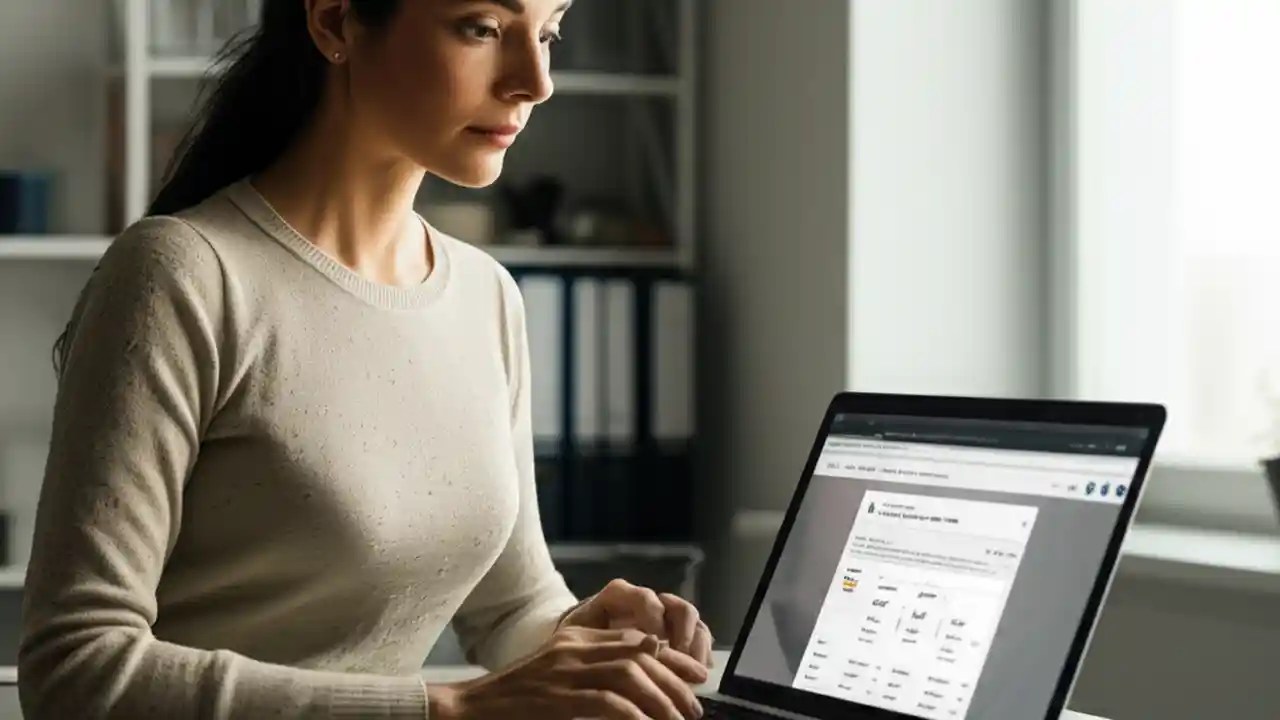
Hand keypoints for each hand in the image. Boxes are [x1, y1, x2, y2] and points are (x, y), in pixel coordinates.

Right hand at [429, 626, 706, 719]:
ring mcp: (563, 670)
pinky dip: (634, 716)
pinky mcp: (555, 697)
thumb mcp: (556, 677)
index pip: (636, 640)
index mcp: (575, 637)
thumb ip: (592, 672)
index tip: (694, 680)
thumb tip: (636, 689)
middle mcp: (573, 647)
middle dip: (674, 682)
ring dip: (661, 700)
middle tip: (694, 709)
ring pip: (629, 676)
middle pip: (639, 656)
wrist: (465, 709)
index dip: (671, 660)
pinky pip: (607, 702)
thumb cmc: (512, 701)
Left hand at [559, 579, 714, 667]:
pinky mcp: (673, 632)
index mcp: (620, 596)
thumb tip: (644, 650)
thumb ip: (602, 638)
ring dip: (697, 645)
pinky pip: (697, 636)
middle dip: (684, 632)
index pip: (645, 598)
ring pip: (692, 621)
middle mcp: (648, 601)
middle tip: (680, 657)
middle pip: (678, 606)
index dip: (654, 618)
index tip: (654, 643)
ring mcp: (663, 616)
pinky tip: (700, 673)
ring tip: (695, 670)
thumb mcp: (578, 637)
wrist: (574, 643)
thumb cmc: (575, 639)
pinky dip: (701, 653)